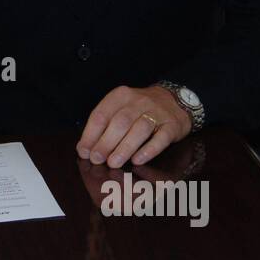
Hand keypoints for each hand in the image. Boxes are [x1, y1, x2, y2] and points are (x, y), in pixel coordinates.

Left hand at [76, 85, 190, 168]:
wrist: (175, 100)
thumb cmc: (140, 109)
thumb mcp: (120, 109)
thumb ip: (103, 126)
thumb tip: (85, 149)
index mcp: (120, 96)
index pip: (101, 115)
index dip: (91, 134)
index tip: (84, 151)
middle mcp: (138, 101)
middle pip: (120, 122)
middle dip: (106, 143)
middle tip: (97, 159)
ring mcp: (157, 112)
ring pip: (140, 129)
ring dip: (125, 148)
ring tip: (113, 163)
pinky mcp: (172, 125)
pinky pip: (161, 138)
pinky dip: (148, 150)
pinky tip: (137, 160)